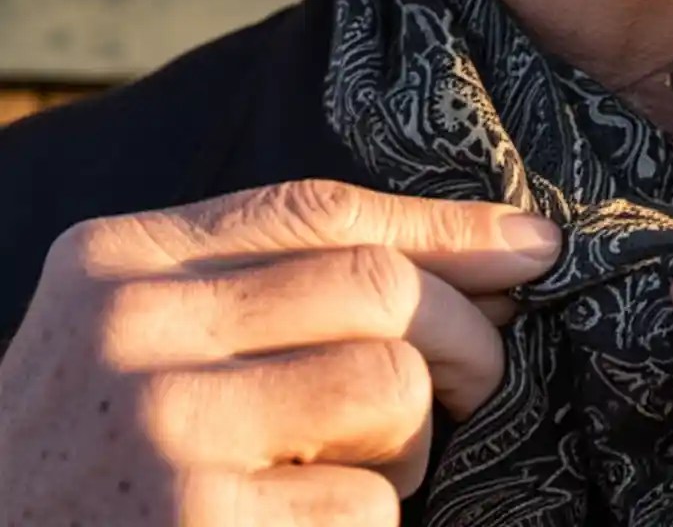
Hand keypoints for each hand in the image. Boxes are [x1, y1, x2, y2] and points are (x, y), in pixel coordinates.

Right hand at [0, 180, 558, 525]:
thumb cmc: (103, 458)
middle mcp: (134, 328)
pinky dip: (368, 523)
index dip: (448, 226)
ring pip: (391, 386)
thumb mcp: (151, 344)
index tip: (533, 246)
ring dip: (408, 444)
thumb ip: (274, 290)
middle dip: (466, 334)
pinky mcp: (202, 526)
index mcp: (121, 262)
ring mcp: (167, 428)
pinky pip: (370, 502)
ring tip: (348, 473)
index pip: (320, 212)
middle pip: (378, 288)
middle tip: (477, 380)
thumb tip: (488, 258)